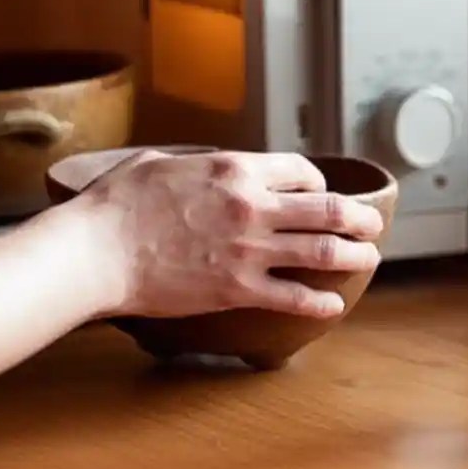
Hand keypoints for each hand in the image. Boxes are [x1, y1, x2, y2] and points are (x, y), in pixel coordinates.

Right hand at [74, 150, 383, 318]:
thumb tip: (211, 166)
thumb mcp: (161, 163)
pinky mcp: (238, 288)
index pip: (301, 172)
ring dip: (355, 257)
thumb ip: (199, 164)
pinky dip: (321, 302)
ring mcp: (249, 249)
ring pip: (323, 252)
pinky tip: (335, 305)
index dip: (319, 183)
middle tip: (373, 226)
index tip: (321, 194)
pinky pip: (294, 297)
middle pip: (329, 210)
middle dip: (360, 218)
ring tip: (369, 260)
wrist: (94, 252)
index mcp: (235, 169)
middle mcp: (252, 206)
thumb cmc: (115, 206)